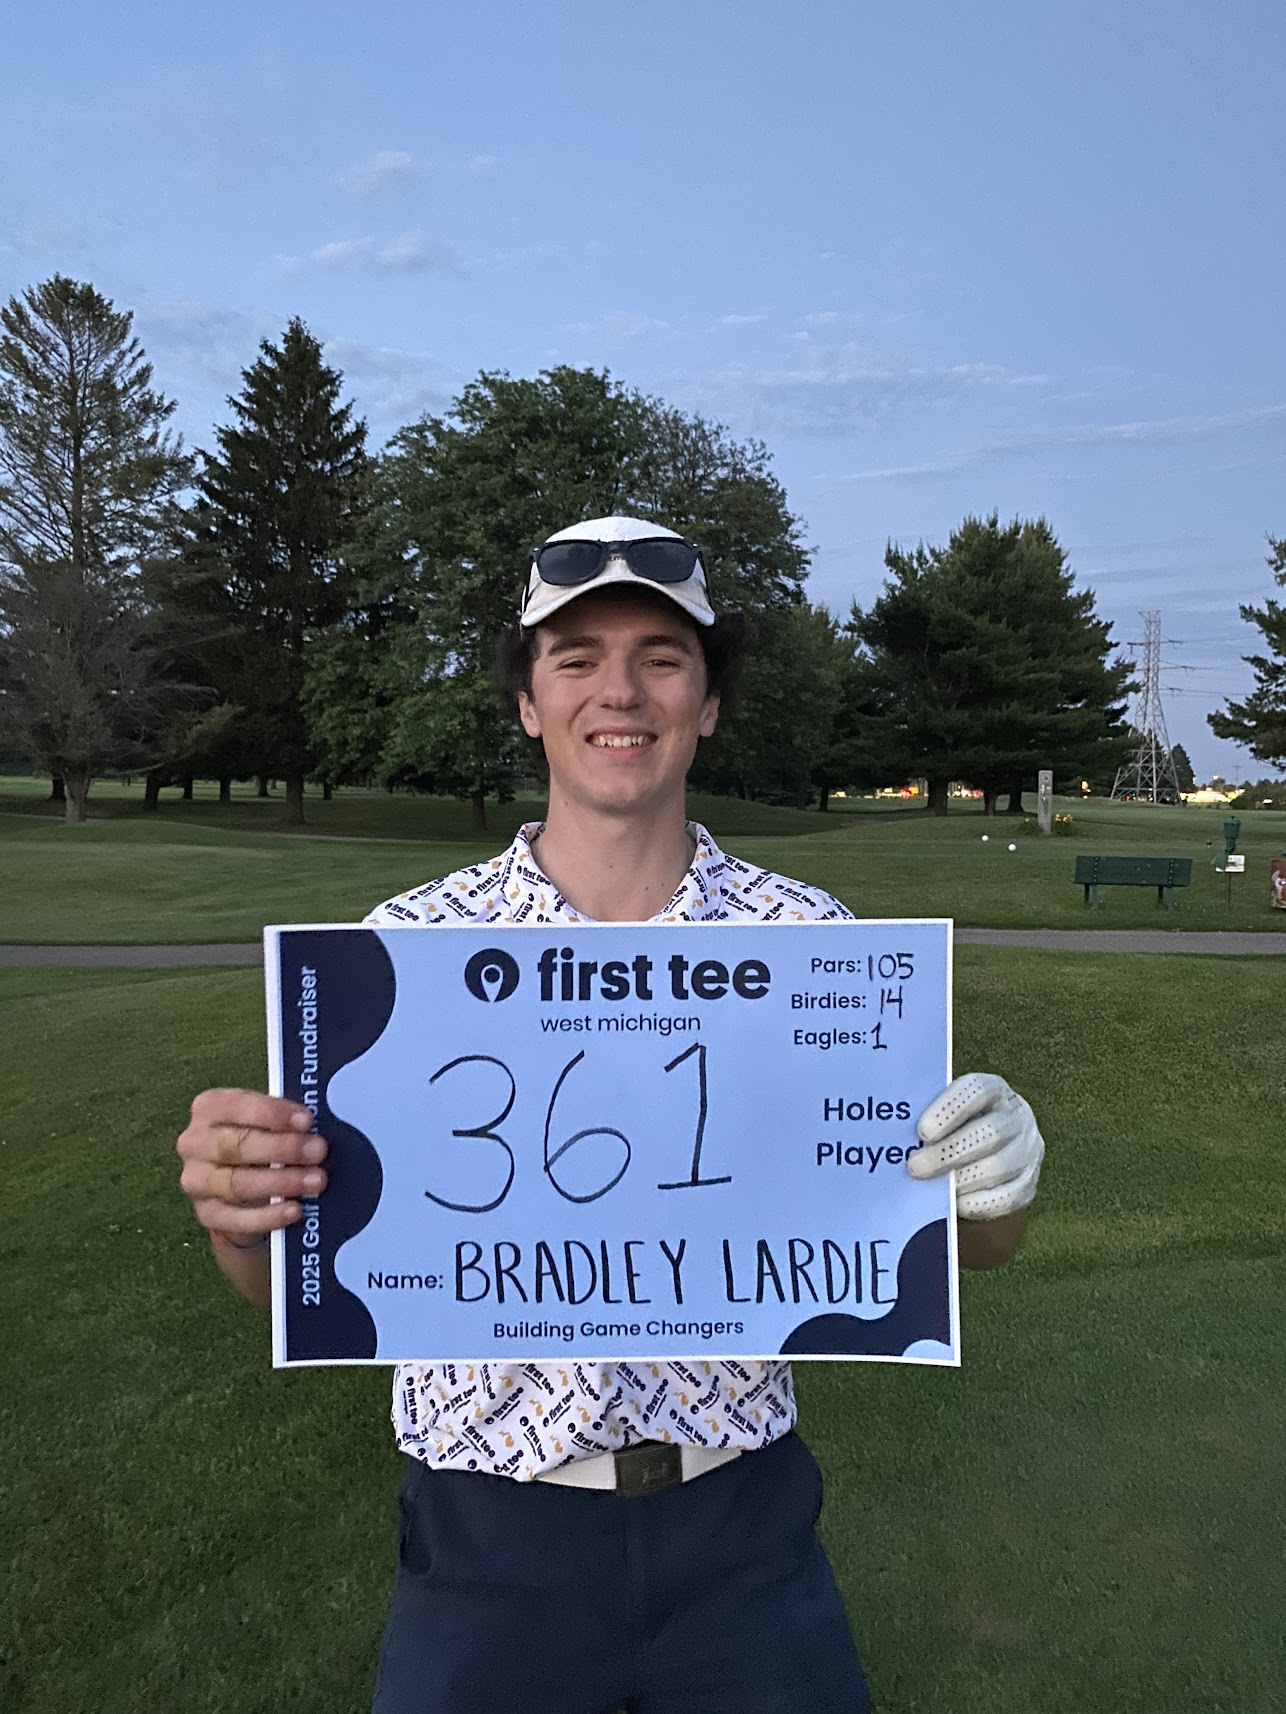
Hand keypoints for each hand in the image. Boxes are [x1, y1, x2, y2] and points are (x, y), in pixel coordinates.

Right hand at [176, 1089, 326, 1245]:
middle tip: (318, 1151)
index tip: (307, 1120)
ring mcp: (196, 1180)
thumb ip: (286, 1119)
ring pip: (237, 1183)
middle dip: (282, 1148)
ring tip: (316, 1181)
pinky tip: (295, 1210)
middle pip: (237, 1145)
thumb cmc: (261, 1138)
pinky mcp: (206, 1213)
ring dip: (281, 1182)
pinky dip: (268, 1216)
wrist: (241, 1183)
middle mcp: (194, 1142)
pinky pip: (235, 1219)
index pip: (237, 1105)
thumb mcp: (269, 1121)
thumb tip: (320, 1124)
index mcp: (209, 1107)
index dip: (274, 1113)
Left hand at [907, 1072, 1043, 1220]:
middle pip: (989, 1132)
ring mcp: (1027, 1150)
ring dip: (961, 1179)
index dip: (950, 1109)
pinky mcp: (1029, 1184)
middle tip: (915, 1167)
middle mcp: (1016, 1116)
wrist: (984, 1155)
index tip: (922, 1131)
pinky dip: (979, 1203)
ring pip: (999, 1167)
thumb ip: (925, 1118)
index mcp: (993, 1089)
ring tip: (932, 1189)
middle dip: (949, 1152)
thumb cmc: (952, 1128)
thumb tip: (889, 1134)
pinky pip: (1007, 1198)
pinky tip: (955, 1205)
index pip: (976, 1090)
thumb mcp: (944, 1113)